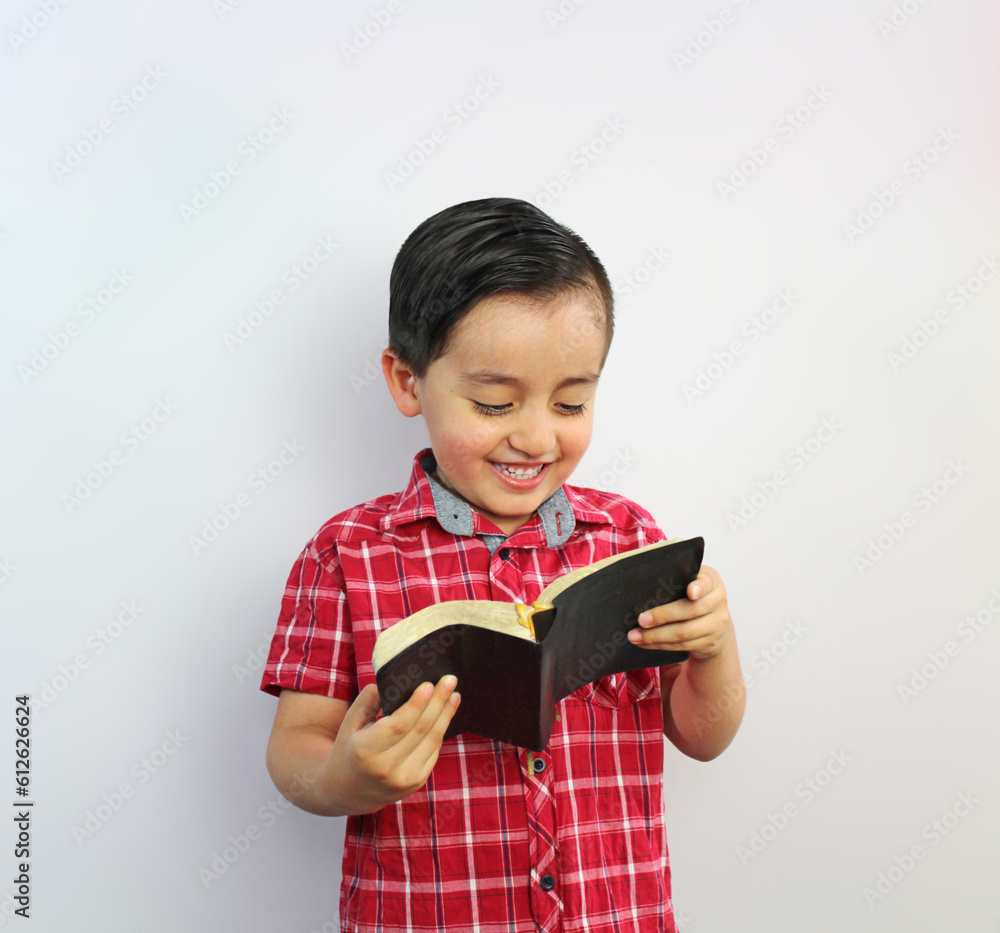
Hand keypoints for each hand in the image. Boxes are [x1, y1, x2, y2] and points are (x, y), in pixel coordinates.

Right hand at [325, 676, 460, 812]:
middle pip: (421, 730)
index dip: (417, 704)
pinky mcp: (416, 783)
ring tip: (454, 694)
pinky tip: (445, 714)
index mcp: (366, 750)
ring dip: (446, 715)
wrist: (349, 792)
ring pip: (432, 740)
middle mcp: (387, 768)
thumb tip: (396, 681)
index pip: (399, 724)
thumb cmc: (350, 749)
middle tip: (450, 679)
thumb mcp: (350, 723)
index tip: (429, 684)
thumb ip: (369, 699)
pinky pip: (434, 751)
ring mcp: (404, 779)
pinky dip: (440, 730)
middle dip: (438, 702)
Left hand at [628, 565, 732, 660]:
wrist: (714, 622)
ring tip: (635, 636)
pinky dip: (661, 645)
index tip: (690, 591)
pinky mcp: (709, 642)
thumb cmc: (691, 594)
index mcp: (711, 580)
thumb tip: (646, 562)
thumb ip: (675, 572)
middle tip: (641, 619)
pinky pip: (683, 646)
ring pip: (685, 633)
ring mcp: (716, 624)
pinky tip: (645, 643)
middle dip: (663, 616)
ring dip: (656, 636)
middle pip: (691, 611)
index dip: (699, 587)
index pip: (706, 582)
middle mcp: (718, 601)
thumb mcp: (689, 579)